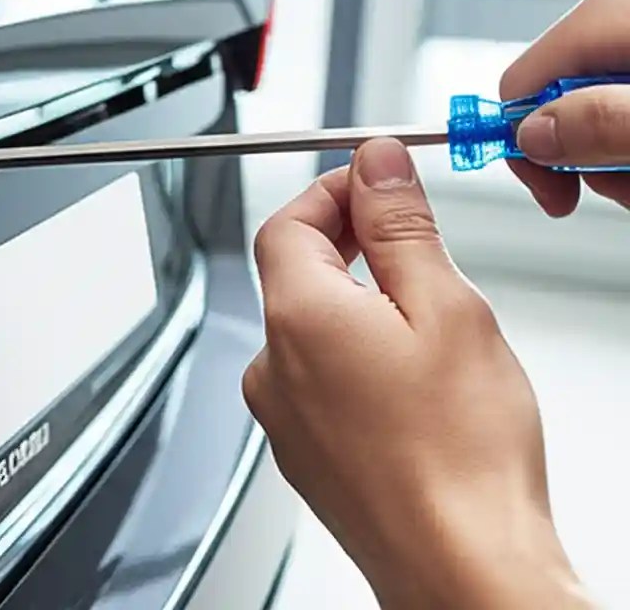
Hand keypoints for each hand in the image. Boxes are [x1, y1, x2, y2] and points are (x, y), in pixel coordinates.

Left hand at [244, 139, 591, 607]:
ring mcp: (282, 417)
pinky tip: (410, 381)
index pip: (286, 222)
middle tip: (410, 237)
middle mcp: (271, 368)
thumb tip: (375, 166)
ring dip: (355, 303)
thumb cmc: (460, 455)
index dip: (333, 190)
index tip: (377, 179)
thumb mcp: (445, 308)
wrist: (460, 566)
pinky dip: (354, 358)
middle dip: (347, 243)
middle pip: (292, 273)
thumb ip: (400, 226)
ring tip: (426, 322)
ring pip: (308, 329)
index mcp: (296, 319)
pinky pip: (317, 380)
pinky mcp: (304, 452)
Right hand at [500, 0, 629, 214]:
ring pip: (596, 101)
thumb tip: (531, 138)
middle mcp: (619, 7)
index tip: (559, 196)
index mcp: (608, 10)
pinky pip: (623, 92)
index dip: (529, 151)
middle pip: (557, 98)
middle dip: (587, 153)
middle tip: (626, 183)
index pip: (517, 89)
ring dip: (616, 147)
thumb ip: (598, 123)